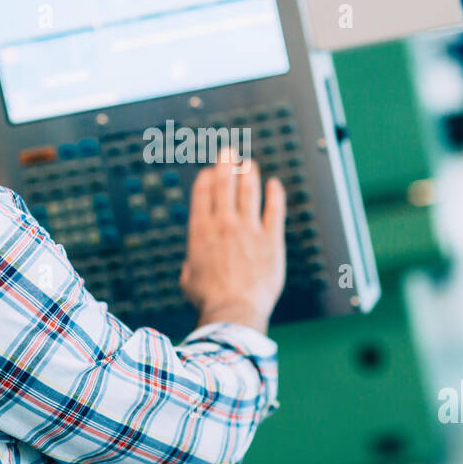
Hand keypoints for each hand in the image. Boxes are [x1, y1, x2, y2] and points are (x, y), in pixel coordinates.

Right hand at [179, 148, 285, 334]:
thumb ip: (192, 263)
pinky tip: (274, 185)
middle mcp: (224, 224)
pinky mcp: (271, 240)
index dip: (207, 177)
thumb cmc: (208, 300)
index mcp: (201, 231)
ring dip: (249, 173)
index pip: (203, 192)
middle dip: (227, 164)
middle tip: (229, 152)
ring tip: (250, 164)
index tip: (210, 171)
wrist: (234, 311)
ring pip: (249, 191)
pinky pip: (274, 209)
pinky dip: (274, 194)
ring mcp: (249, 230)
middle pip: (226, 184)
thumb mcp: (188, 278)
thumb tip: (193, 263)